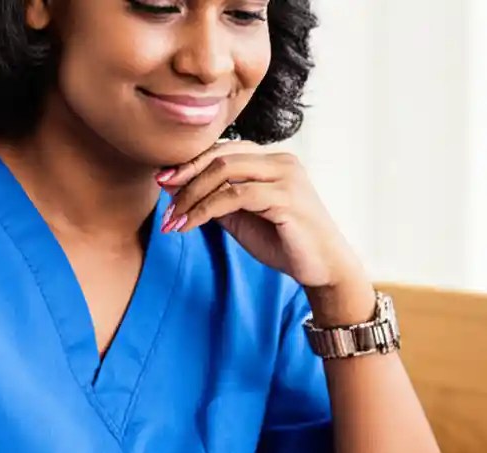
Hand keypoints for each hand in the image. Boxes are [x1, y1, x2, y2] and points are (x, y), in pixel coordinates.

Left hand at [157, 141, 362, 290]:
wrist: (323, 268)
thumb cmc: (285, 242)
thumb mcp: (242, 217)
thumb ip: (216, 199)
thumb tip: (175, 188)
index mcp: (273, 159)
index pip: (223, 149)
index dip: (190, 163)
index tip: (163, 180)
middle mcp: (282, 160)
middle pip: (221, 155)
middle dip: (186, 176)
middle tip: (163, 194)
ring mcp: (286, 177)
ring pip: (225, 171)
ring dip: (193, 195)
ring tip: (173, 218)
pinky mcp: (287, 198)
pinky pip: (236, 196)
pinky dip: (206, 210)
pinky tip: (190, 225)